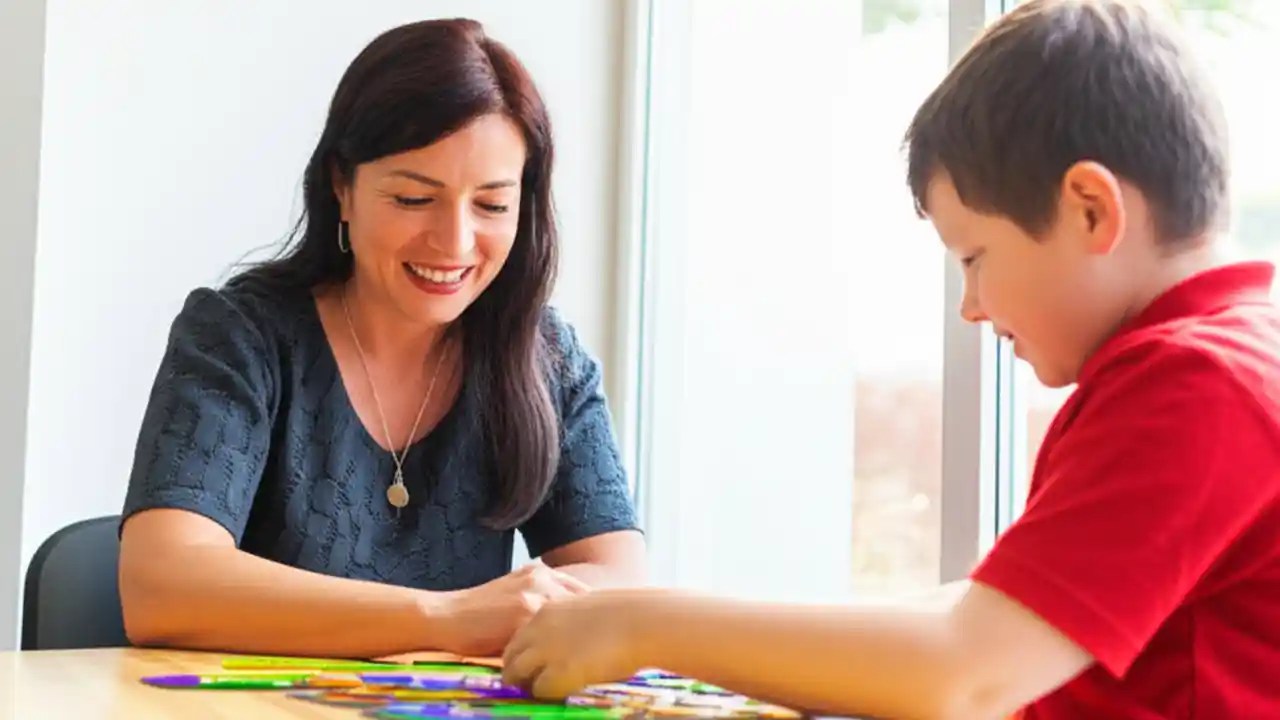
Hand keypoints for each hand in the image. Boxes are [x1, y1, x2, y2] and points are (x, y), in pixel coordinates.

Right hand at [434, 563, 590, 655]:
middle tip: (595, 643)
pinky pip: (552, 635)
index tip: (596, 629)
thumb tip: (576, 620)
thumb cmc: (481, 612)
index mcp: (542, 572)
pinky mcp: (523, 614)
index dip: (592, 612)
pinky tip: (561, 660)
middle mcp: (542, 578)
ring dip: (578, 638)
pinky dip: (559, 648)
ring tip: (580, 653)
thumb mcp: (517, 594)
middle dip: (590, 623)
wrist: (446, 616)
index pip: (583, 592)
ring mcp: (533, 594)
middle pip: (584, 603)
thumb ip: (544, 598)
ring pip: (572, 619)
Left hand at [502, 590, 645, 698]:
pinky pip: (538, 689)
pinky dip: (544, 694)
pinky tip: (558, 693)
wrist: (642, 622)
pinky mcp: (558, 673)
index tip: (531, 662)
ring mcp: (546, 651)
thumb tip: (573, 631)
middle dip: (515, 669)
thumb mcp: (588, 606)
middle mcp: (539, 629)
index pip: (519, 635)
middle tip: (526, 682)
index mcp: (547, 610)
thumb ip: (571, 618)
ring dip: (525, 683)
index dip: (524, 652)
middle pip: (510, 654)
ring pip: (515, 673)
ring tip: (537, 691)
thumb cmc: (627, 614)